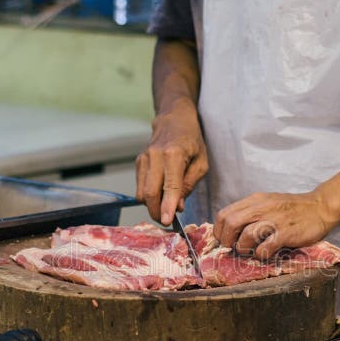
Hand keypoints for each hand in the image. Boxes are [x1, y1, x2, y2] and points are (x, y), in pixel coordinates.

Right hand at [135, 100, 208, 224]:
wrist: (174, 119)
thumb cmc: (192, 141)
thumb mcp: (201, 162)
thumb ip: (189, 185)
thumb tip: (178, 206)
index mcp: (174, 155)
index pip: (169, 187)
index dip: (167, 206)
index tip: (167, 221)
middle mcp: (155, 156)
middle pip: (150, 193)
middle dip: (156, 212)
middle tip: (166, 221)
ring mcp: (143, 159)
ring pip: (141, 193)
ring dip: (151, 206)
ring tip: (164, 208)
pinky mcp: (138, 162)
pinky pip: (139, 187)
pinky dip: (148, 196)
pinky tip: (159, 196)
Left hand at [214, 191, 336, 258]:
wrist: (321, 207)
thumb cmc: (293, 209)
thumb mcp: (268, 203)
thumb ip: (251, 213)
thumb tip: (231, 230)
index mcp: (255, 200)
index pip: (224, 214)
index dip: (219, 230)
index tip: (224, 240)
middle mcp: (262, 208)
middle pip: (230, 223)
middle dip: (226, 240)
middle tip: (233, 248)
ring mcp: (274, 220)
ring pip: (246, 235)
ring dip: (243, 248)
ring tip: (250, 251)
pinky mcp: (286, 233)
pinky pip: (265, 247)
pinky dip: (261, 254)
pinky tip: (266, 253)